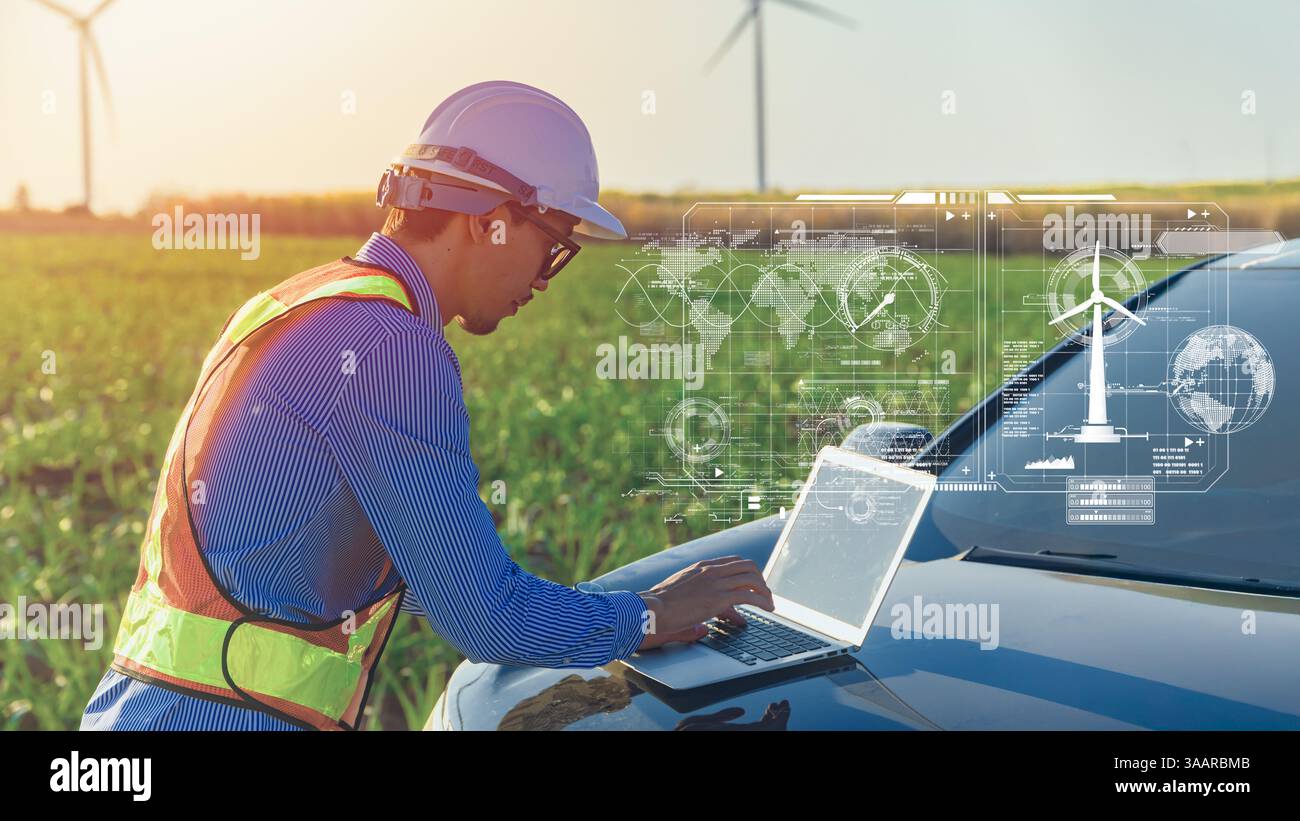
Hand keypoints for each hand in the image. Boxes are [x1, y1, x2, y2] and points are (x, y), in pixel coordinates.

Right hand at [636, 556, 774, 649]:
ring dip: (765, 591)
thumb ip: (694, 602)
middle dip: (760, 579)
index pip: (733, 561)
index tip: (754, 583)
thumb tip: (703, 627)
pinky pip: (749, 596)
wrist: (651, 608)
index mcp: (701, 566)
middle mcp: (710, 570)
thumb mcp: (681, 596)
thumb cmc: (660, 606)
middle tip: (765, 593)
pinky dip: (762, 601)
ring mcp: (715, 582)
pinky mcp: (718, 598)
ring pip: (752, 579)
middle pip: (747, 565)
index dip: (747, 571)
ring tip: (770, 603)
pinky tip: (768, 608)